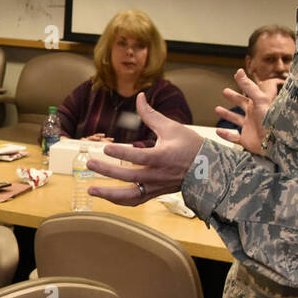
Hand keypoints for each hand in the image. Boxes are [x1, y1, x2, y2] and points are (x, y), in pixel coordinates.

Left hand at [87, 92, 204, 204]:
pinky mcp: (155, 194)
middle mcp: (157, 175)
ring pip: (130, 195)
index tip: (106, 149)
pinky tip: (105, 196)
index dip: (121, 154)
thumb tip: (140, 96)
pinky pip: (135, 201)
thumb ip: (150, 114)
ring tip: (90, 189)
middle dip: (106, 171)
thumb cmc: (190, 145)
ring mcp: (155, 187)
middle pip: (128, 176)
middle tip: (89, 163)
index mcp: (162, 157)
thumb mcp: (171, 127)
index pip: (138, 157)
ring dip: (109, 194)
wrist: (208, 169)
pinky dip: (119, 201)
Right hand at [213, 70, 279, 155]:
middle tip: (225, 91)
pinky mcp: (246, 140)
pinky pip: (233, 137)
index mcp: (257, 105)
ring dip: (227, 114)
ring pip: (236, 119)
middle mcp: (253, 115)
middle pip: (241, 104)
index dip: (242, 84)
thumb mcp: (259, 100)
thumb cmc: (269, 120)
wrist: (274, 143)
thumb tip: (239, 71)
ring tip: (217, 109)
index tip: (236, 75)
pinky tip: (218, 131)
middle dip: (233, 97)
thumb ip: (248, 86)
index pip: (247, 92)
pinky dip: (225, 135)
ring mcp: (249, 127)